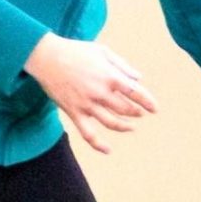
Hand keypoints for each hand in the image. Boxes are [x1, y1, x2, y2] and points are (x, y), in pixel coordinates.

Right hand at [24, 33, 157, 154]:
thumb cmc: (75, 51)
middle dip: (137, 112)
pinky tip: (108, 150)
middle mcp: (100, 92)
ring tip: (132, 127)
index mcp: (110, 76)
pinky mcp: (74, 112)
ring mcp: (87, 104)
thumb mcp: (102, 51)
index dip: (148, 102)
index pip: (136, 93)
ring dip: (125, 126)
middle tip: (141, 113)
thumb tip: (138, 78)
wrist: (46, 57)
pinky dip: (98, 144)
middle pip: (126, 109)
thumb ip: (122, 65)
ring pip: (112, 122)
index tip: (154, 109)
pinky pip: (88, 133)